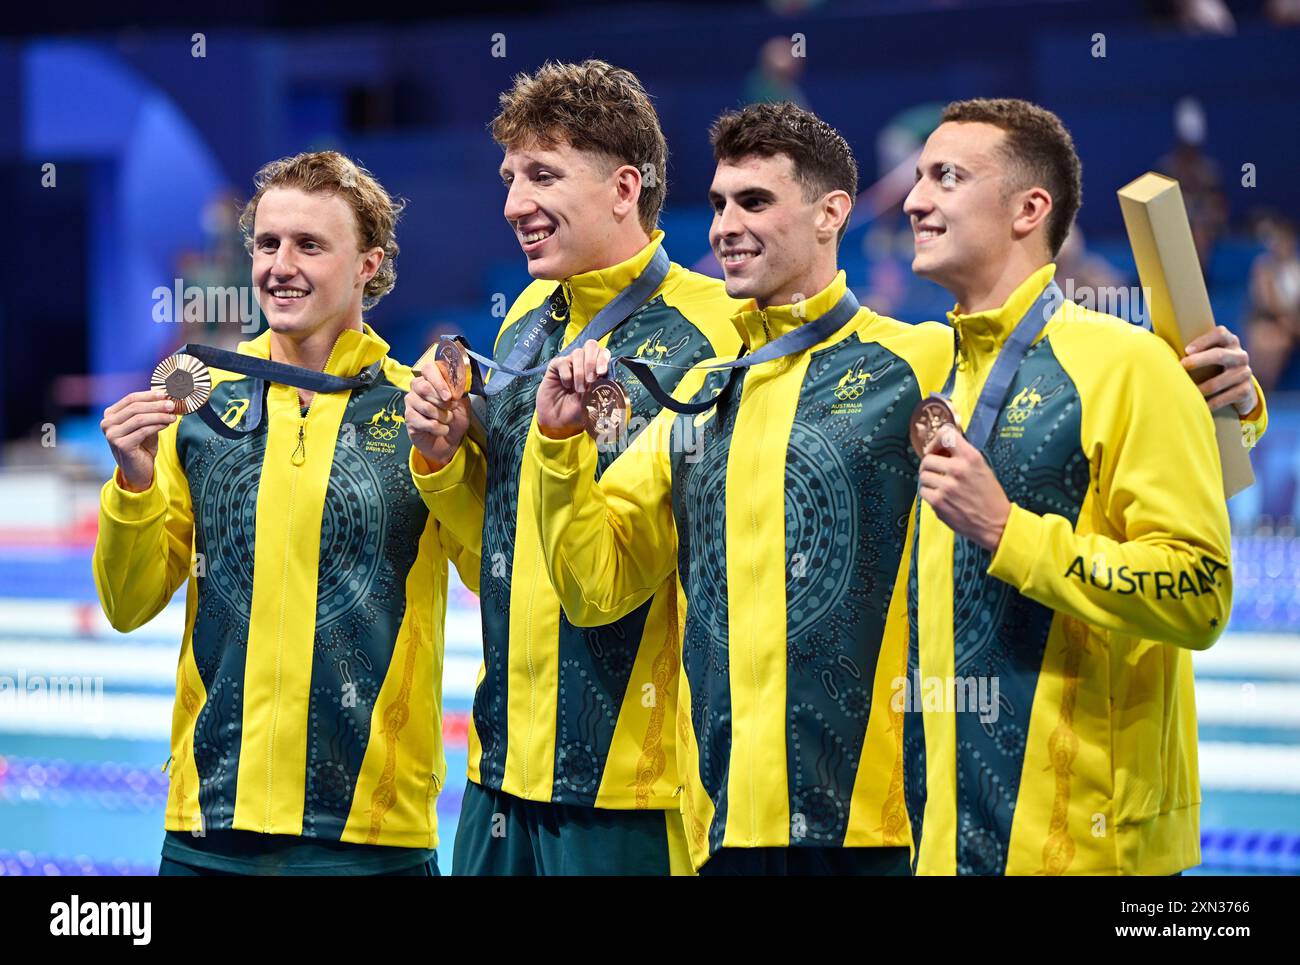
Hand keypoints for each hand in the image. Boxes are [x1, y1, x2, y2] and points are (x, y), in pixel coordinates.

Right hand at [101, 389, 175, 491]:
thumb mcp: (145, 425)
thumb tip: (166, 398)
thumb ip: (151, 412)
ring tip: (172, 416)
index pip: (131, 398)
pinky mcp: (121, 445)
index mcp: (110, 415)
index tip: (166, 394)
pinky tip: (166, 425)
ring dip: (159, 416)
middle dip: (156, 405)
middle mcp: (107, 423)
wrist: (138, 470)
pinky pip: (143, 431)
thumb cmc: (142, 446)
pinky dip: (157, 426)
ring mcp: (112, 434)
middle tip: (172, 405)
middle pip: (135, 407)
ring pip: (139, 419)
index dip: (150, 395)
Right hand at [405, 363, 469, 471]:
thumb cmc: (455, 419)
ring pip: (426, 407)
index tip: (449, 396)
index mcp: (431, 379)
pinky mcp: (408, 418)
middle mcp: (417, 387)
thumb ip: (459, 391)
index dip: (439, 382)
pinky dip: (439, 428)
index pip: (429, 369)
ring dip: (443, 417)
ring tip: (447, 421)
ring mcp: (411, 402)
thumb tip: (455, 386)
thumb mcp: (463, 403)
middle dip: (442, 402)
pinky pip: (425, 422)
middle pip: (424, 387)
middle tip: (451, 409)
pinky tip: (440, 430)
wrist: (449, 440)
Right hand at [536, 339, 608, 439]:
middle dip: (592, 361)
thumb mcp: (594, 401)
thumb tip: (607, 377)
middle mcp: (584, 363)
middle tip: (590, 380)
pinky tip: (566, 385)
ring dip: (580, 372)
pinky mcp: (556, 366)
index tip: (601, 372)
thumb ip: (601, 388)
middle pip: (591, 345)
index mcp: (596, 369)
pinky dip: (566, 374)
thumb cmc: (577, 411)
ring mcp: (570, 363)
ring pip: (577, 353)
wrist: (557, 420)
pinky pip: (562, 362)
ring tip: (578, 389)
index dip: (603, 358)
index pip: (603, 353)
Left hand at [918, 427, 1011, 551]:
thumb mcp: (981, 468)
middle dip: (930, 465)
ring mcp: (946, 486)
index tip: (936, 449)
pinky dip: (929, 494)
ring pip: (923, 476)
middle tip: (937, 472)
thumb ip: (962, 457)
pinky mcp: (938, 502)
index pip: (945, 435)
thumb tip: (939, 448)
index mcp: (971, 457)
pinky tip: (941, 497)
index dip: (935, 441)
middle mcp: (958, 469)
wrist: (996, 523)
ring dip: (929, 480)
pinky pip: (923, 491)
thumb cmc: (990, 496)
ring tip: (940, 486)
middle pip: (927, 459)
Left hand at [1182, 325, 1258, 416]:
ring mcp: (1245, 372)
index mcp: (1229, 342)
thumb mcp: (1204, 356)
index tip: (1186, 350)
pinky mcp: (1246, 390)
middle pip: (1220, 354)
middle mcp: (1239, 355)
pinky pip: (1228, 396)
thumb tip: (1152, 347)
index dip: (1204, 340)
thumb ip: (1190, 351)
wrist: (1237, 390)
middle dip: (1200, 360)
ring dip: (1203, 387)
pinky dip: (1212, 403)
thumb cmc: (1210, 369)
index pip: (1220, 333)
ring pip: (1222, 380)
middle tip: (1182, 365)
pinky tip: (1201, 407)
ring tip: (1187, 392)